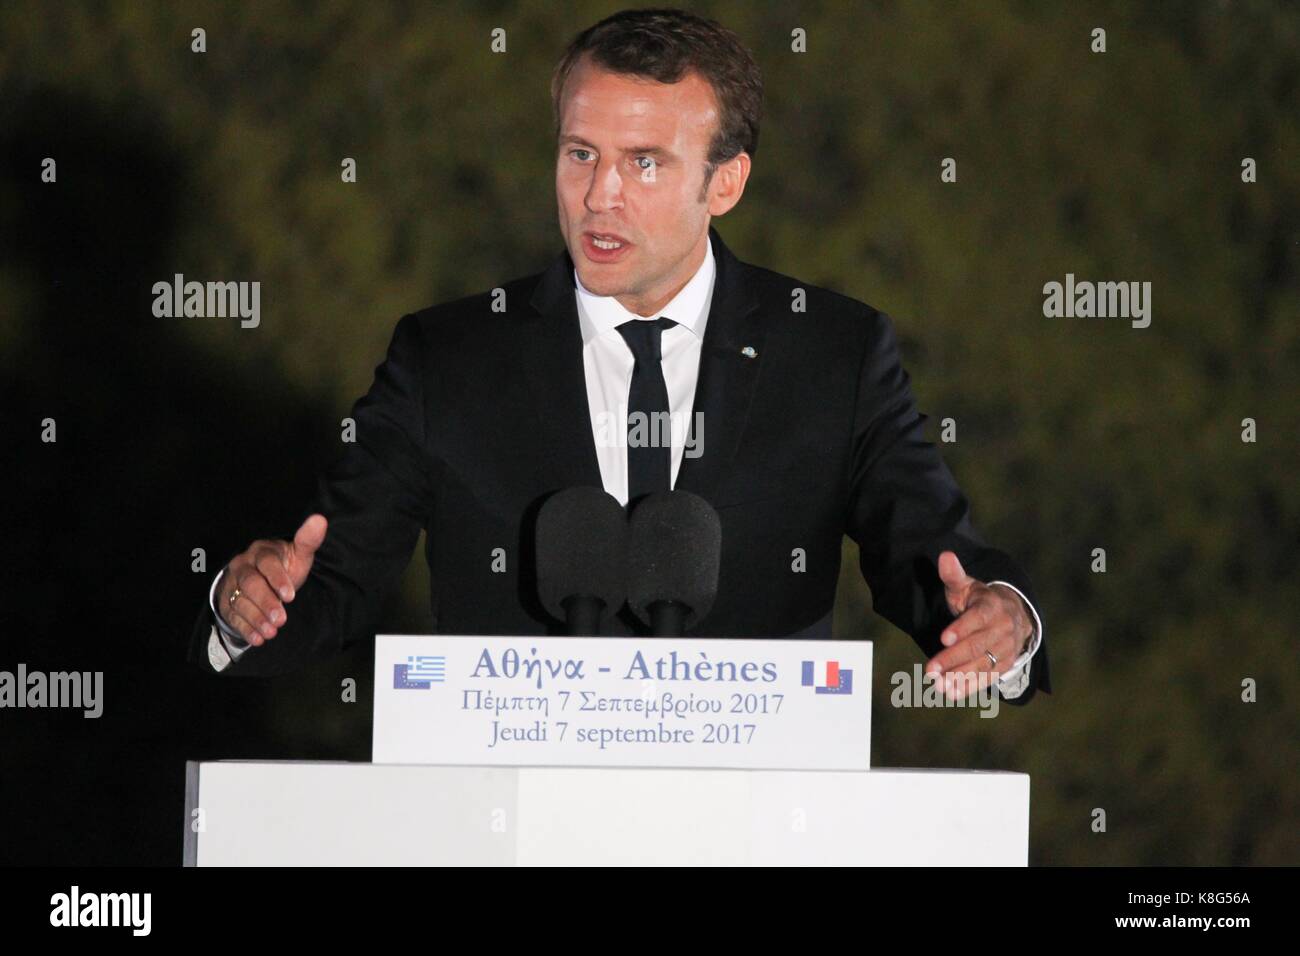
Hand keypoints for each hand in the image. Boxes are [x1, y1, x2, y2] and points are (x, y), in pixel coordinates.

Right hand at [216, 514, 327, 646]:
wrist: (261, 578)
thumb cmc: (284, 565)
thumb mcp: (298, 554)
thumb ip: (308, 540)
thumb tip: (320, 520)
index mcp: (261, 552)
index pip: (267, 563)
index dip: (277, 579)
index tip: (290, 596)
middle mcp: (242, 566)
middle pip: (250, 584)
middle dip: (266, 602)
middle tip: (281, 619)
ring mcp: (231, 585)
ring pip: (240, 601)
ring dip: (255, 618)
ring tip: (272, 632)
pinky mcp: (226, 602)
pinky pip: (232, 616)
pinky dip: (245, 628)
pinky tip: (258, 639)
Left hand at [924, 551, 1031, 699]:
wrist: (1014, 615)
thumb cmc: (979, 599)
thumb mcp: (967, 585)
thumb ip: (953, 575)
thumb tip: (944, 556)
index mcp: (993, 607)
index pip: (978, 618)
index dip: (961, 628)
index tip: (943, 638)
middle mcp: (1004, 629)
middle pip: (977, 646)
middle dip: (953, 658)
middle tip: (930, 670)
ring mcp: (1006, 649)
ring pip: (982, 665)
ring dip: (960, 677)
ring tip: (938, 686)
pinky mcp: (1005, 665)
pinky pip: (988, 678)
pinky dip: (970, 687)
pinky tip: (951, 693)